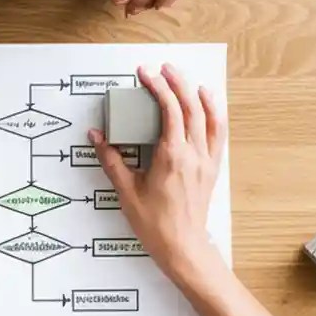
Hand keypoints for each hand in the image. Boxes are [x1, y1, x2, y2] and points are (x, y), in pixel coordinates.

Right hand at [88, 63, 225, 279]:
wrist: (182, 246)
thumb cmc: (154, 223)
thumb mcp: (126, 190)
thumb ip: (111, 159)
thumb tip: (96, 135)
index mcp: (172, 156)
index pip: (169, 110)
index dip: (157, 87)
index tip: (145, 74)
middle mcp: (193, 154)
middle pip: (190, 106)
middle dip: (176, 82)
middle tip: (161, 68)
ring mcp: (206, 160)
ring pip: (208, 117)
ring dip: (197, 93)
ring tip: (185, 78)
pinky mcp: (212, 167)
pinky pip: (219, 133)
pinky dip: (215, 113)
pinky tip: (208, 103)